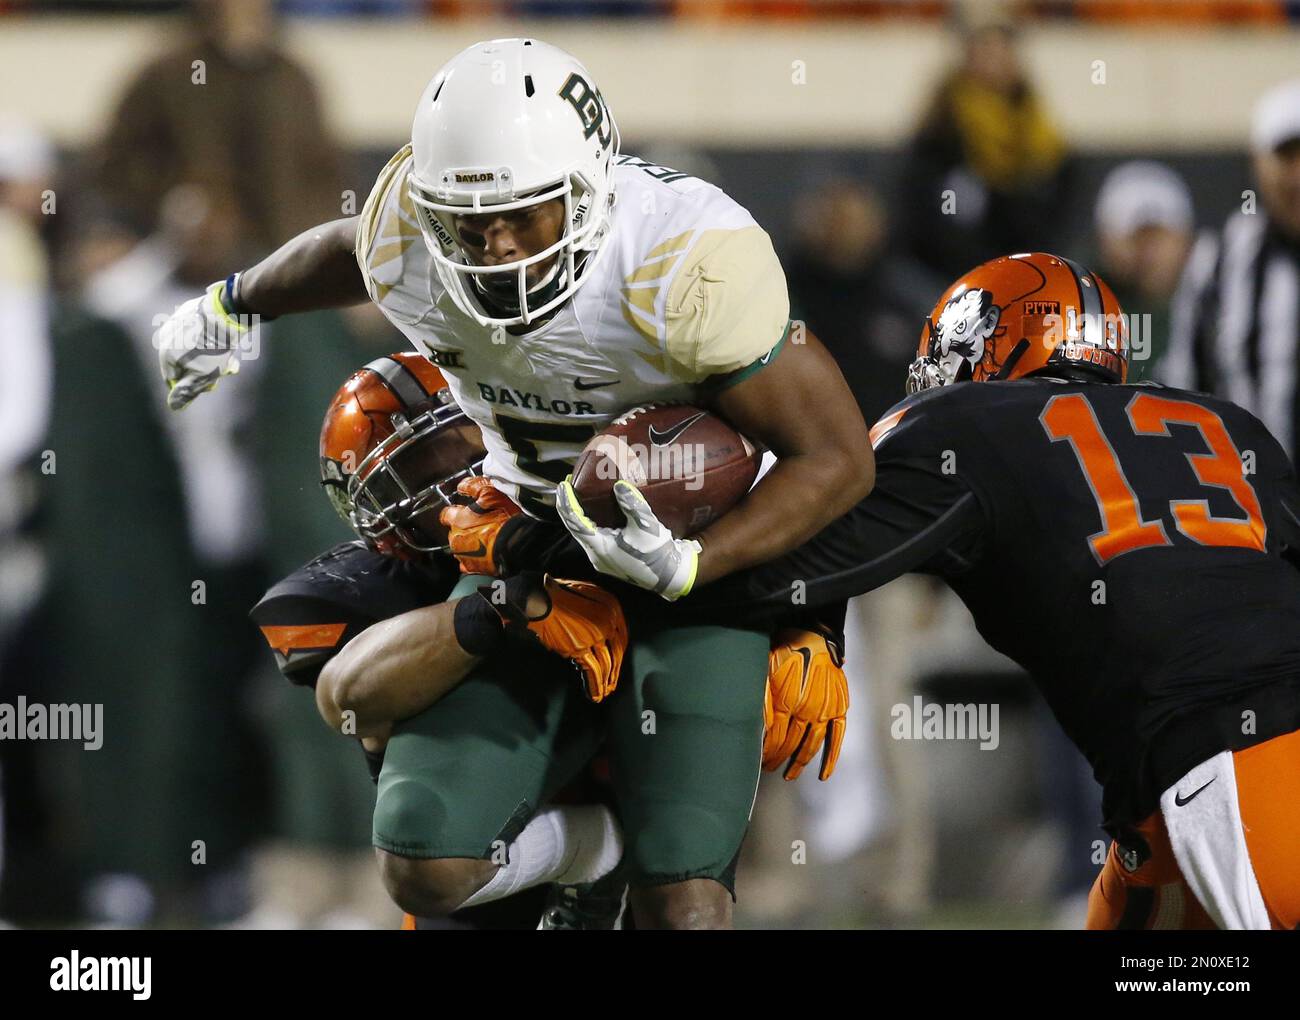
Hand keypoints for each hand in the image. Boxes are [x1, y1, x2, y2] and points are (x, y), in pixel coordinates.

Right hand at [155, 281, 248, 409]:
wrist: (226, 314)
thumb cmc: (214, 348)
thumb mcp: (202, 376)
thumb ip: (186, 391)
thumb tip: (173, 406)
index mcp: (165, 354)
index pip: (173, 378)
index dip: (191, 385)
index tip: (210, 384)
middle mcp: (165, 337)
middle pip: (183, 362)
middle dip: (203, 369)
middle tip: (224, 370)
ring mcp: (175, 322)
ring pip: (191, 347)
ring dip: (208, 355)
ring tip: (228, 356)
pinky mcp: (188, 311)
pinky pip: (196, 331)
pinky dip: (207, 339)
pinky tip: (224, 341)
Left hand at [439, 475, 522, 574]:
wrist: (519, 544)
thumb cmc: (506, 518)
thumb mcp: (491, 493)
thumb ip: (473, 486)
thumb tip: (462, 486)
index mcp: (458, 521)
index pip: (446, 515)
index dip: (456, 511)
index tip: (464, 510)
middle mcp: (456, 540)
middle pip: (454, 532)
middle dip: (464, 528)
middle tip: (482, 524)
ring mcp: (464, 556)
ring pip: (461, 547)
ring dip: (470, 542)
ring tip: (487, 538)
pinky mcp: (474, 568)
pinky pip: (469, 562)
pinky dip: (475, 558)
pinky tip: (485, 552)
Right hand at [482, 574, 627, 702]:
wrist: (540, 598)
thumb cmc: (558, 594)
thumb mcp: (586, 593)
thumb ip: (598, 611)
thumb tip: (601, 631)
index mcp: (612, 607)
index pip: (622, 636)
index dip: (619, 652)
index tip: (617, 663)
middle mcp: (608, 622)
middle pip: (616, 652)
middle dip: (615, 670)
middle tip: (613, 682)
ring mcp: (595, 636)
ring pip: (606, 663)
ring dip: (607, 680)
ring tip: (605, 691)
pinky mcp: (580, 648)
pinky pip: (593, 670)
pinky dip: (595, 684)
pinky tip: (596, 694)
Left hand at [555, 477, 699, 600]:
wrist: (671, 577)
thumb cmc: (658, 554)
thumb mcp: (647, 526)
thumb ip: (632, 504)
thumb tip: (619, 485)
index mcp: (600, 548)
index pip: (575, 522)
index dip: (567, 502)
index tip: (564, 484)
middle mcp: (596, 555)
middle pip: (575, 528)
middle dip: (571, 506)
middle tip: (570, 484)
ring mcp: (602, 559)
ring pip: (584, 533)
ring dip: (580, 515)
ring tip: (581, 495)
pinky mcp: (610, 558)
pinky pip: (594, 537)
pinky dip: (592, 522)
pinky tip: (598, 511)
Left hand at [763, 628, 848, 780]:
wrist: (812, 633)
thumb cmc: (783, 649)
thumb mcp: (763, 671)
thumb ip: (760, 700)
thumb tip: (754, 729)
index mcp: (787, 702)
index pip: (775, 739)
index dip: (767, 753)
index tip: (759, 761)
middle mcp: (807, 710)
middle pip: (790, 745)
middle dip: (777, 759)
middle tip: (768, 768)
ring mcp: (826, 710)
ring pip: (811, 746)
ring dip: (799, 763)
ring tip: (789, 775)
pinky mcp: (840, 708)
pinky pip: (837, 737)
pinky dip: (831, 757)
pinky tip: (823, 774)